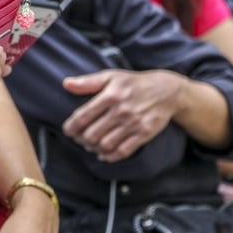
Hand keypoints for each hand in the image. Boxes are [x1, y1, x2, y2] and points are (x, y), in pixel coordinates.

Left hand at [62, 69, 183, 161]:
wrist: (167, 91)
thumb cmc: (133, 83)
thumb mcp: (111, 76)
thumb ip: (88, 82)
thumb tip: (66, 84)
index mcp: (110, 95)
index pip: (83, 117)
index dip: (71, 127)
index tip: (68, 131)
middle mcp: (121, 110)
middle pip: (92, 134)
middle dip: (81, 139)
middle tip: (80, 139)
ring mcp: (134, 123)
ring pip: (106, 145)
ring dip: (94, 148)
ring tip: (90, 145)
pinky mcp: (144, 133)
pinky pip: (123, 151)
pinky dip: (110, 156)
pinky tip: (103, 154)